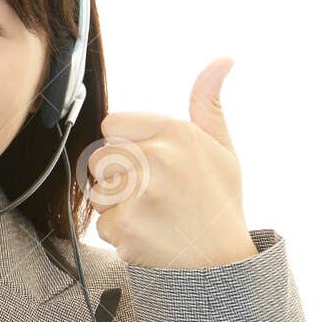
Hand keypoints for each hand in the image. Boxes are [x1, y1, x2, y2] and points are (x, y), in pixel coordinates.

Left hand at [86, 57, 257, 269]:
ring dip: (117, 207)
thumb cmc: (219, 203)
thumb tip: (223, 59)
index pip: (112, 124)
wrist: (222, 263)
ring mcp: (139, 192)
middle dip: (118, 177)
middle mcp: (157, 157)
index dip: (125, 146)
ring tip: (153, 216)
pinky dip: (119, 234)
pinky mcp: (125, 224)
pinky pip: (101, 223)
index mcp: (176, 132)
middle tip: (153, 196)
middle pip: (99, 158)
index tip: (149, 164)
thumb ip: (208, 103)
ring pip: (98, 192)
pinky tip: (149, 235)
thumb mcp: (221, 148)